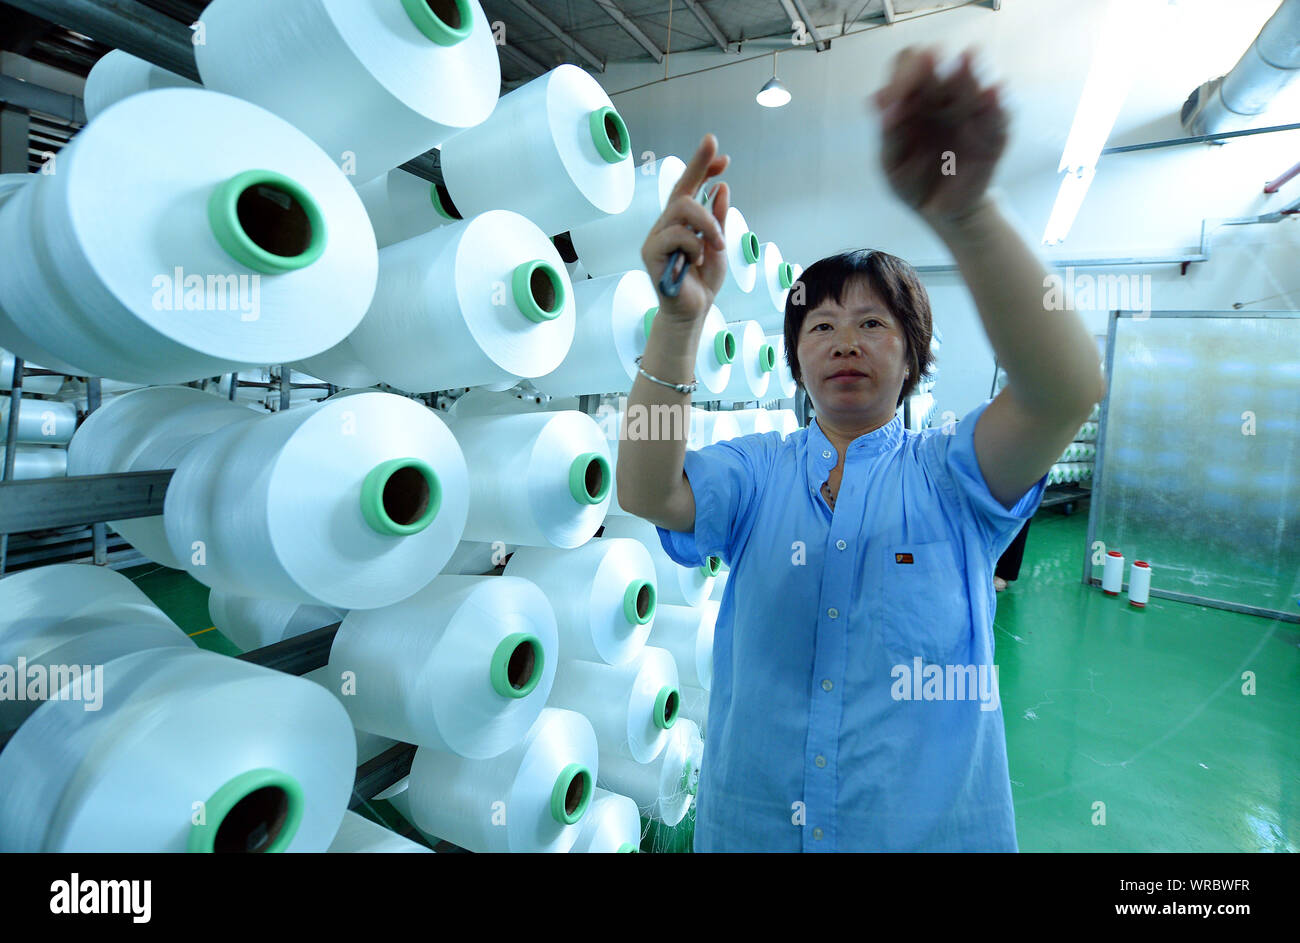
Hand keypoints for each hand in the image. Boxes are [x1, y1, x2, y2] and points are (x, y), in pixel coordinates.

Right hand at [641, 134, 729, 321]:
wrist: (694, 311)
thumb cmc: (703, 281)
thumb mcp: (719, 245)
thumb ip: (718, 218)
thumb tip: (721, 187)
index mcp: (682, 222)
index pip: (688, 186)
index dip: (702, 167)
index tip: (722, 157)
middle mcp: (666, 225)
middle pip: (681, 189)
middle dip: (701, 172)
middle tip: (724, 173)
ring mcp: (656, 237)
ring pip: (681, 209)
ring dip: (707, 225)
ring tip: (716, 246)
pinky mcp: (651, 253)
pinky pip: (676, 235)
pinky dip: (694, 246)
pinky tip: (694, 263)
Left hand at [873, 47, 1008, 225]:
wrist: (941, 211)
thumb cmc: (913, 181)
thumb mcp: (892, 164)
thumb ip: (889, 135)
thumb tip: (879, 103)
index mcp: (913, 98)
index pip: (908, 65)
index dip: (902, 73)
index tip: (892, 100)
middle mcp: (943, 97)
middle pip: (939, 65)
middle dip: (931, 66)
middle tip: (928, 61)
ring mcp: (970, 111)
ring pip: (972, 81)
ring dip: (967, 72)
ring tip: (965, 59)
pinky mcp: (993, 133)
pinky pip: (999, 114)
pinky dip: (996, 102)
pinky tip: (993, 90)